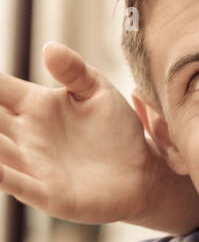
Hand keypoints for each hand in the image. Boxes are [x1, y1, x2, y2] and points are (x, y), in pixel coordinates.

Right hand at [0, 42, 151, 224]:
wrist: (142, 172)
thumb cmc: (117, 129)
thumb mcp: (98, 92)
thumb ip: (74, 71)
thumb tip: (48, 47)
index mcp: (34, 106)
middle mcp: (24, 136)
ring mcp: (32, 165)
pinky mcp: (47, 194)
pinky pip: (15, 184)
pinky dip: (1, 176)